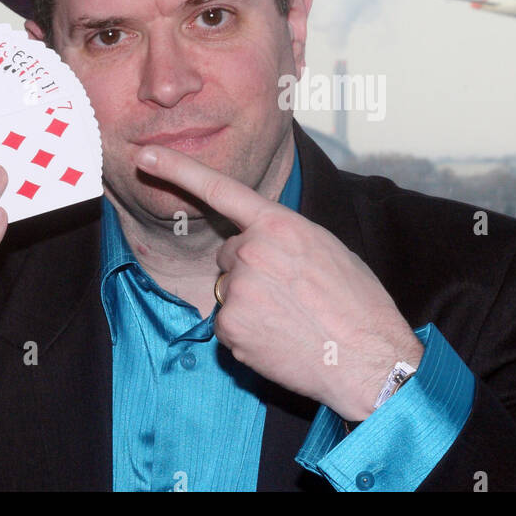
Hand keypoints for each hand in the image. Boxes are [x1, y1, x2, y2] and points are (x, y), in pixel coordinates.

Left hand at [135, 144, 422, 420]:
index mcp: (280, 225)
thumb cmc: (358, 304)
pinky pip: (227, 325)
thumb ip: (286, 237)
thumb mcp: (328, 249)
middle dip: (249, 269)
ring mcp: (238, 290)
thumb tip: (263, 244)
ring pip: (228, 290)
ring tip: (291, 318)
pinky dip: (247, 334)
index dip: (178, 170)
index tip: (145, 157)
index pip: (220, 190)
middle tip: (290, 293)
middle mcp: (252, 251)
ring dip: (249, 303)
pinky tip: (280, 339)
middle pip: (229, 254)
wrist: (370, 359)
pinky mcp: (230, 328)